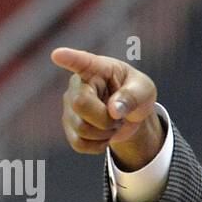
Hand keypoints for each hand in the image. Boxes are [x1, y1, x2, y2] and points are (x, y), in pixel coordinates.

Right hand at [51, 47, 162, 168]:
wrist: (131, 115)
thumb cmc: (137, 93)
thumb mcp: (144, 90)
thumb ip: (133, 96)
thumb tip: (114, 110)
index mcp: (97, 68)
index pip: (81, 61)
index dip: (69, 58)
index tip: (57, 54)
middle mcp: (78, 85)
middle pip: (80, 104)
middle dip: (105, 118)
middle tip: (118, 116)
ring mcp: (70, 106)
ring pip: (81, 128)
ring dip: (105, 133)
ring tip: (113, 123)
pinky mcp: (69, 127)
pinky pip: (79, 144)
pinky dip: (97, 146)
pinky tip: (104, 136)